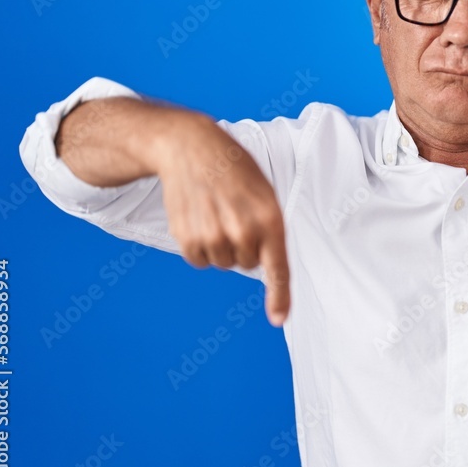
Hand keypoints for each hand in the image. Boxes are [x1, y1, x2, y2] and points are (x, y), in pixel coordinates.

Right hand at [154, 114, 290, 326]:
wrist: (190, 147)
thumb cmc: (233, 169)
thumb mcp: (264, 193)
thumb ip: (269, 228)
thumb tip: (264, 263)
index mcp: (270, 219)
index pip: (278, 267)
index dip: (279, 296)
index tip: (279, 319)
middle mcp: (243, 231)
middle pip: (247, 265)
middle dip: (244, 246)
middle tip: (235, 214)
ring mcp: (214, 236)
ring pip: (223, 263)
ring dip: (221, 245)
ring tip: (216, 212)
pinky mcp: (188, 238)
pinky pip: (199, 261)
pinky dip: (200, 247)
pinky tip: (199, 219)